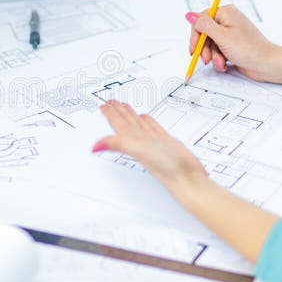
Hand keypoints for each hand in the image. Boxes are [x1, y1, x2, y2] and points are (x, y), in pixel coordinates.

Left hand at [93, 101, 207, 199]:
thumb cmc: (166, 168)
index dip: (110, 114)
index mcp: (133, 141)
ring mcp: (153, 143)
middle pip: (126, 123)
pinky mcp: (166, 144)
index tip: (103, 105)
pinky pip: (154, 129)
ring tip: (125, 106)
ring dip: (131, 115)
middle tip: (111, 102)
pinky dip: (149, 122)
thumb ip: (118, 144)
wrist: (188, 179)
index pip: (118, 124)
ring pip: (139, 125)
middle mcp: (141, 141)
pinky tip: (146, 118)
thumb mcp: (139, 151)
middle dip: (118, 112)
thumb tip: (94, 147)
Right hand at [186, 5, 279, 81]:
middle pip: (204, 34)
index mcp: (226, 13)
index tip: (194, 49)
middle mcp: (228, 21)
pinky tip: (225, 65)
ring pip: (210, 44)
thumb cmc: (248, 49)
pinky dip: (219, 59)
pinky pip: (218, 51)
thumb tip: (189, 15)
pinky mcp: (232, 45)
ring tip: (220, 64)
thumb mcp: (221, 37)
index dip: (196, 36)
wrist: (266, 64)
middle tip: (205, 60)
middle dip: (205, 49)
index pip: (201, 20)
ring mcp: (230, 33)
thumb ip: (203, 26)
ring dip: (213, 56)